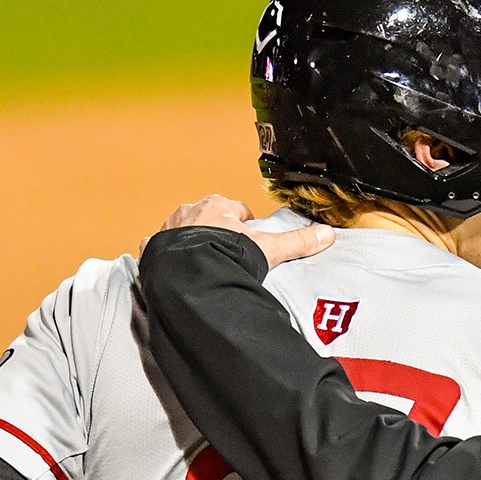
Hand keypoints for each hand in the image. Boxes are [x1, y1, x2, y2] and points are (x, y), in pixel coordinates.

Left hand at [159, 194, 333, 268]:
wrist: (192, 273)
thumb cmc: (228, 255)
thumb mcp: (267, 249)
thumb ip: (296, 242)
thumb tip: (327, 235)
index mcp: (217, 206)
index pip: (234, 208)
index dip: (244, 222)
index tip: (249, 237)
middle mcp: (190, 212)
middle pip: (206, 217)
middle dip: (215, 231)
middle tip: (227, 253)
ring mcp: (168, 229)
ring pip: (181, 231)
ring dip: (190, 242)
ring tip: (203, 264)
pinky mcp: (153, 248)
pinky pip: (157, 248)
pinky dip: (164, 256)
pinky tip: (174, 270)